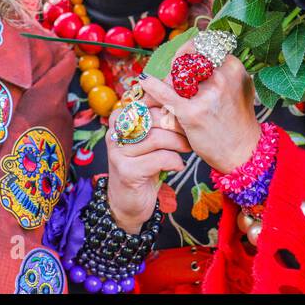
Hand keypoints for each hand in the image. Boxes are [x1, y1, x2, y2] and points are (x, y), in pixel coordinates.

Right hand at [104, 104, 187, 232]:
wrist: (128, 202)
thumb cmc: (142, 166)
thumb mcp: (146, 140)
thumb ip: (156, 122)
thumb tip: (181, 102)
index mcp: (118, 120)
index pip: (146, 102)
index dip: (168, 106)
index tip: (183, 114)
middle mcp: (115, 134)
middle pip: (152, 118)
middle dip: (176, 124)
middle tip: (189, 133)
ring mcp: (118, 153)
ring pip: (157, 138)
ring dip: (179, 143)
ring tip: (187, 148)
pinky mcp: (127, 171)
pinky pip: (160, 158)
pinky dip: (175, 161)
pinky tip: (178, 166)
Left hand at [139, 42, 262, 174]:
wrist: (243, 152)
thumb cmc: (239, 120)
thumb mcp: (240, 87)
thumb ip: (225, 69)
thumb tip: (204, 53)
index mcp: (232, 68)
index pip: (202, 47)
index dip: (189, 53)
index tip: (184, 60)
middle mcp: (220, 78)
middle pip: (186, 61)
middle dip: (176, 67)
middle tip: (173, 77)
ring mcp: (206, 95)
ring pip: (175, 77)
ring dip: (166, 81)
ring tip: (159, 88)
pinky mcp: (191, 113)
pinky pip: (166, 94)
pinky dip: (153, 86)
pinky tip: (144, 80)